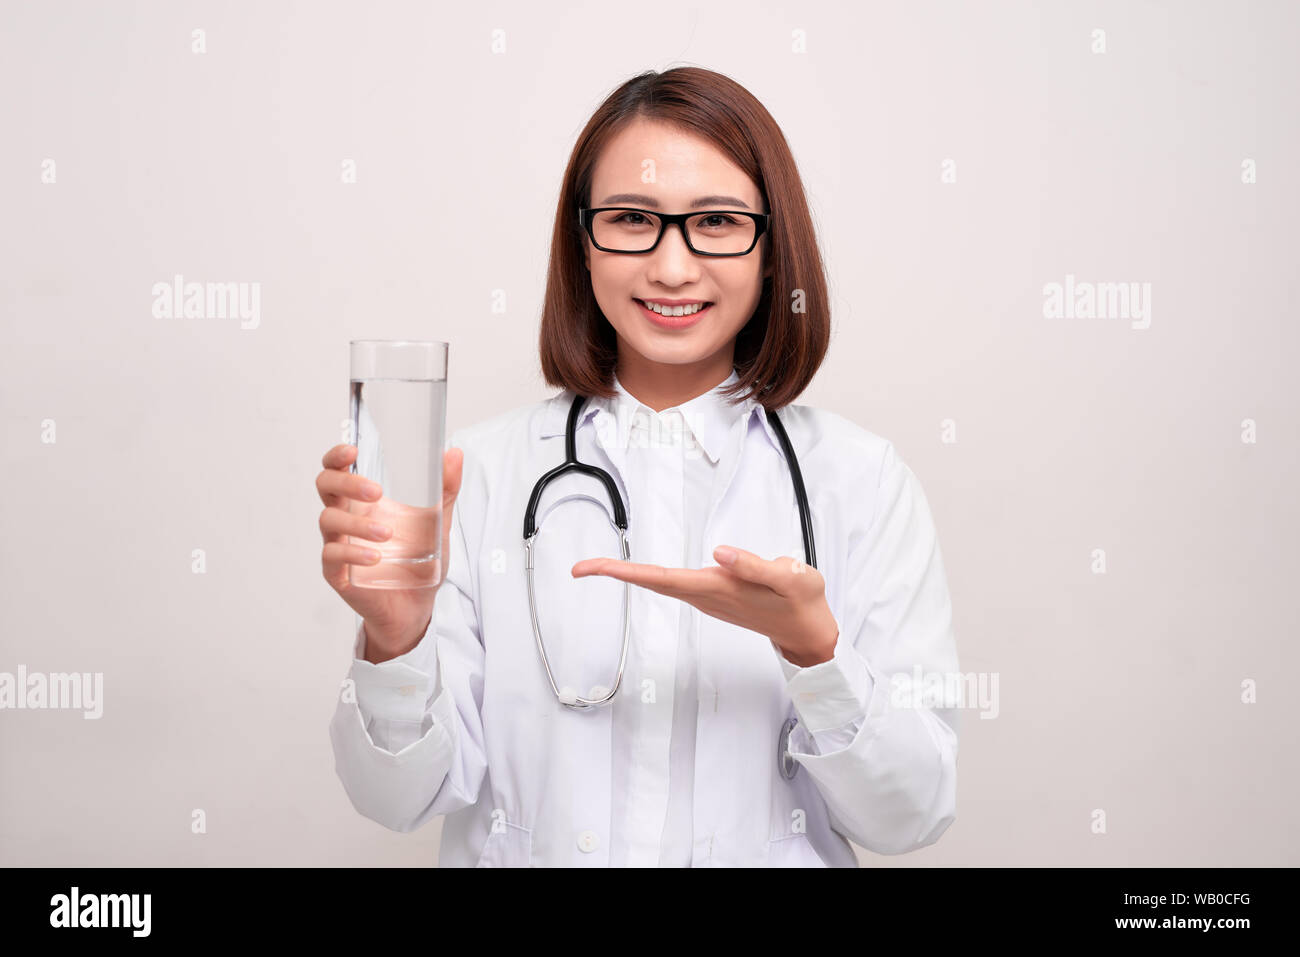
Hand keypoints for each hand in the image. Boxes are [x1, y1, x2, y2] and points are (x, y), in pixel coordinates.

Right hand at [316, 443, 464, 659]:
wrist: (416, 607)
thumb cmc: (419, 561)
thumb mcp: (438, 523)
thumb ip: (444, 491)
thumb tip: (453, 453)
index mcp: (363, 501)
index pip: (338, 470)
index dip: (336, 456)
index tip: (352, 451)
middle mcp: (346, 517)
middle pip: (326, 486)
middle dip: (347, 483)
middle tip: (377, 492)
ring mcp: (338, 543)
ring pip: (329, 519)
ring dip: (358, 523)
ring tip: (387, 534)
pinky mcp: (337, 572)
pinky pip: (332, 555)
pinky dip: (353, 553)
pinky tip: (375, 557)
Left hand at [571, 545, 838, 666]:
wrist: (810, 632)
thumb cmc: (802, 603)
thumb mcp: (790, 578)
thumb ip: (754, 565)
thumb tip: (718, 552)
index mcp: (718, 589)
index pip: (662, 578)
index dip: (624, 573)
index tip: (592, 570)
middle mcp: (707, 596)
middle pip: (654, 582)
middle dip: (617, 573)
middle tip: (580, 568)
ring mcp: (709, 598)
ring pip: (663, 583)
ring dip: (633, 575)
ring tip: (601, 566)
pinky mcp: (716, 595)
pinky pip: (676, 584)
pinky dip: (654, 577)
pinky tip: (642, 572)